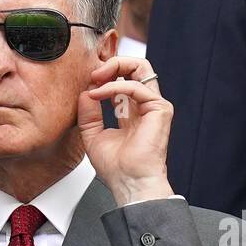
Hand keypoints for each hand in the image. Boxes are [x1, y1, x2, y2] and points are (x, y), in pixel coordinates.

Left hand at [77, 55, 174, 205]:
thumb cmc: (116, 168)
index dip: (105, 74)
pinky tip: (99, 94)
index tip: (87, 83)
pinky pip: (137, 86)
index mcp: (132, 111)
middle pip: (136, 66)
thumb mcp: (92, 135)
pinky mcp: (160, 109)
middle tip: (94, 73)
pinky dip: (114, 86)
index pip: (123, 78)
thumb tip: (85, 91)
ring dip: (115, 67)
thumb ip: (89, 113)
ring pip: (142, 67)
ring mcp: (154, 106)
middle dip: (113, 62)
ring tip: (95, 78)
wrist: (129, 183)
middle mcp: (144, 106)